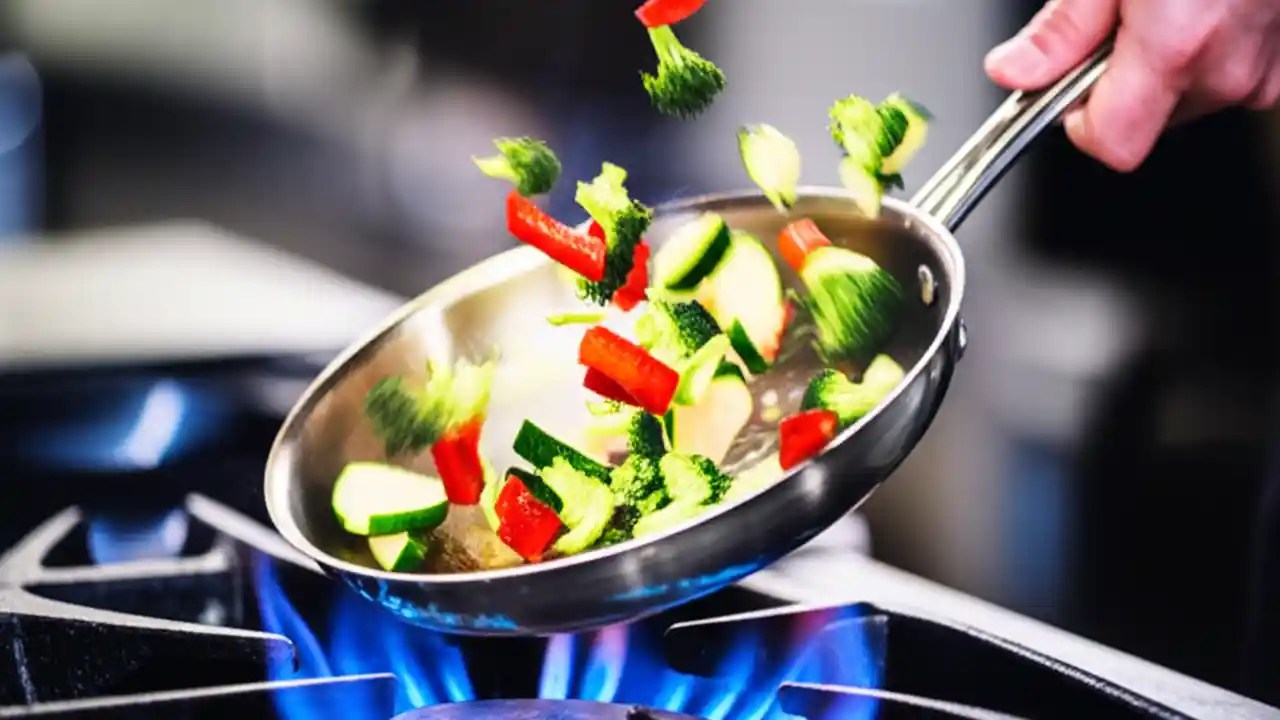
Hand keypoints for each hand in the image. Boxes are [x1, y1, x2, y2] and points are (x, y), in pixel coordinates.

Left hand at [984, 0, 1279, 171]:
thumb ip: (1062, 28)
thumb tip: (1016, 72)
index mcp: (1177, 47)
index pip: (1112, 144)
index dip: (1076, 120)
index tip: (1063, 86)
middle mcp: (1228, 67)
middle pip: (1145, 123)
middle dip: (1117, 82)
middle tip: (1120, 14)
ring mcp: (1266, 65)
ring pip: (1186, 98)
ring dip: (1163, 63)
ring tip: (1166, 0)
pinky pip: (1228, 72)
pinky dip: (1206, 47)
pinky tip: (1200, 2)